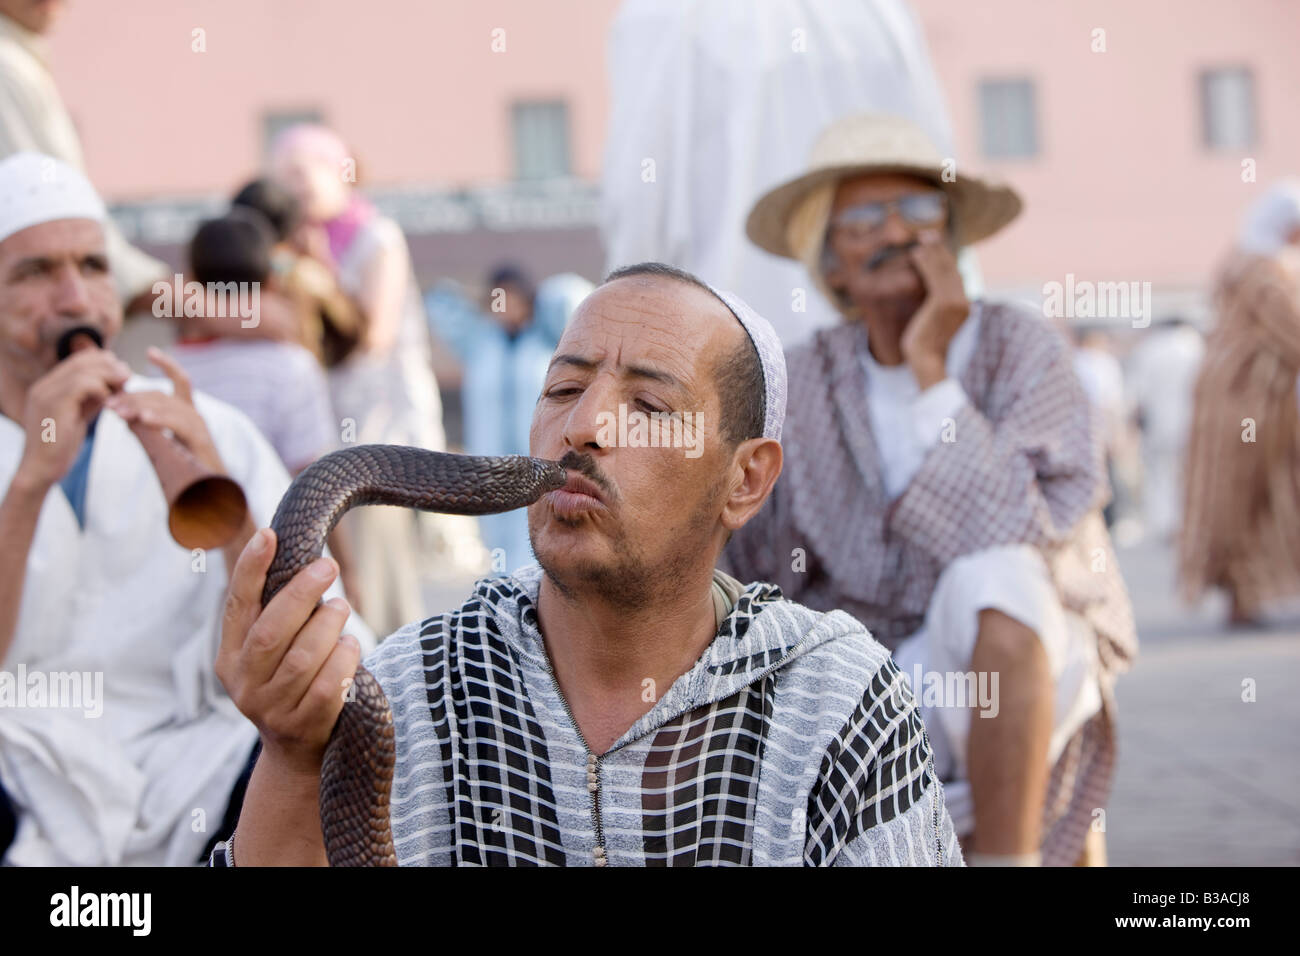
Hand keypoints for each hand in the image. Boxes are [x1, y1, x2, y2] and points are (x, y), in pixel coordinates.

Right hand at [15, 348, 131, 490]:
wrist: (41, 469)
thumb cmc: (62, 446)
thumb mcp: (80, 415)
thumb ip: (93, 398)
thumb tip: (115, 383)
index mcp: (49, 386)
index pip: (79, 360)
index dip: (104, 362)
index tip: (122, 374)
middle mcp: (45, 385)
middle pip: (82, 360)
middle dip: (110, 366)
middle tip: (128, 377)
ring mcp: (46, 393)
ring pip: (83, 369)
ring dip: (108, 376)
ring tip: (123, 387)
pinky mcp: (53, 404)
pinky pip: (82, 385)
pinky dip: (101, 389)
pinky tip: (109, 402)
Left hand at [103, 346, 224, 472]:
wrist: (211, 497)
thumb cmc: (186, 472)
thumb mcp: (162, 444)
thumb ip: (144, 426)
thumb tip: (120, 411)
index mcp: (188, 414)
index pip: (180, 380)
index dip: (167, 365)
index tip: (151, 351)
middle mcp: (196, 416)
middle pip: (161, 395)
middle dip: (132, 397)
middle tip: (108, 404)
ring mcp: (200, 427)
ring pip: (168, 406)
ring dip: (139, 407)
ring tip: (117, 413)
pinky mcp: (202, 442)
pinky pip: (179, 424)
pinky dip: (160, 419)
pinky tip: (142, 419)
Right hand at [217, 528, 361, 774]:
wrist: (299, 755)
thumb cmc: (294, 683)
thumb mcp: (273, 653)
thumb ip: (276, 614)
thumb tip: (299, 554)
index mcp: (230, 656)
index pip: (236, 606)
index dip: (250, 569)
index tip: (270, 534)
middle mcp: (243, 683)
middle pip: (271, 631)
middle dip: (301, 593)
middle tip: (327, 566)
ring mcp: (271, 709)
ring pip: (302, 658)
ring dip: (328, 626)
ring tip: (342, 609)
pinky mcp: (303, 726)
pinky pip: (327, 686)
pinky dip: (343, 660)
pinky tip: (350, 646)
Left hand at [901, 230, 969, 387]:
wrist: (926, 360)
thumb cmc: (926, 344)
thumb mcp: (934, 321)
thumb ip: (936, 306)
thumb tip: (930, 295)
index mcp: (965, 305)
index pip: (956, 275)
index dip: (946, 257)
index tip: (936, 245)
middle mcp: (964, 301)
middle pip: (952, 268)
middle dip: (940, 249)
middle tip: (928, 234)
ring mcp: (955, 301)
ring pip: (943, 269)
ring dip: (932, 251)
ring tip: (921, 239)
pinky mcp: (943, 302)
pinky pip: (933, 276)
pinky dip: (925, 262)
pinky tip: (915, 254)